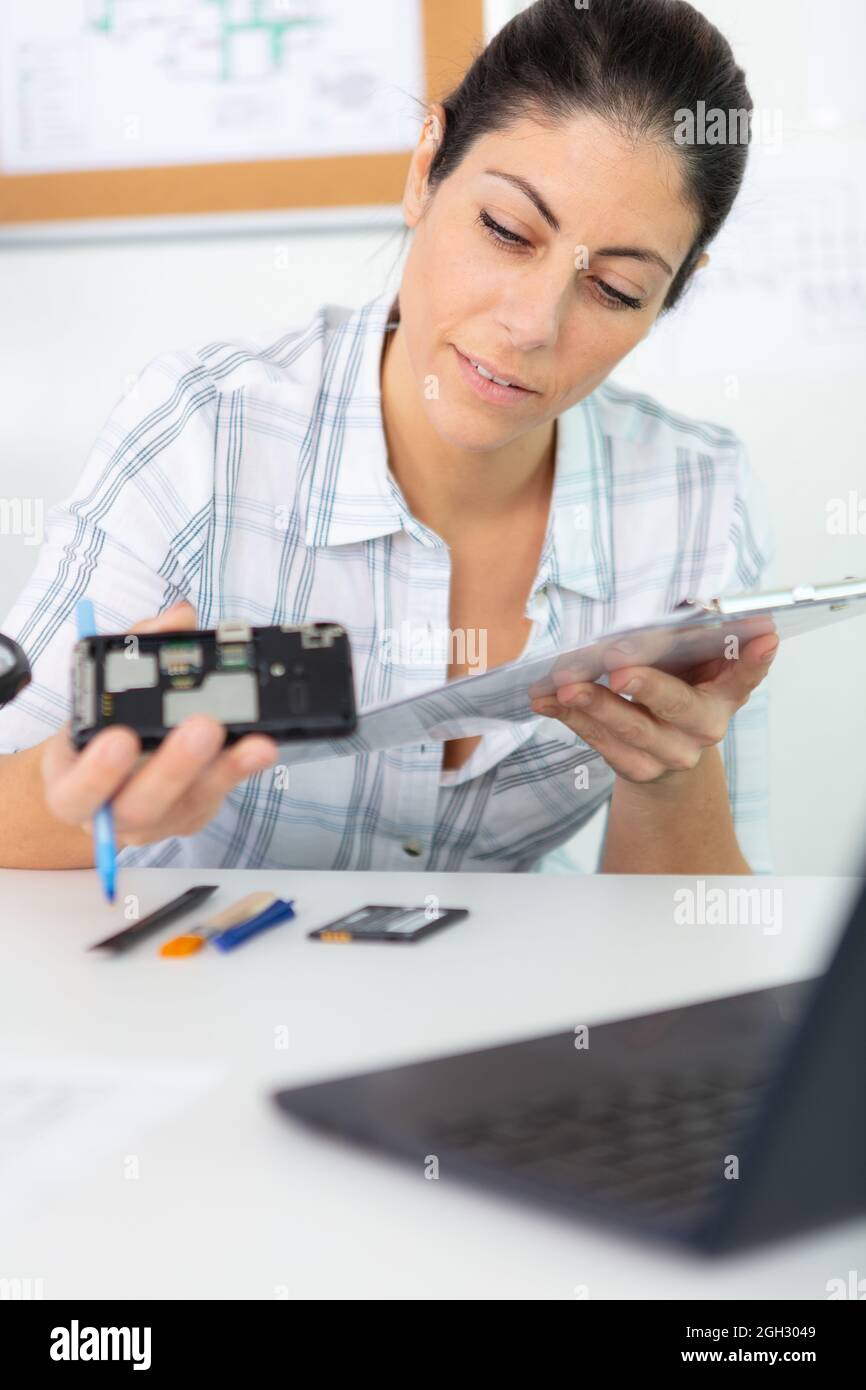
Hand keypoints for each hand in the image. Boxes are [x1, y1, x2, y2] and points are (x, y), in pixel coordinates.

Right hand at [42, 600, 278, 846]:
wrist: (103, 776)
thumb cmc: (98, 728)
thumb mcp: (98, 688)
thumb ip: (133, 648)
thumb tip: (180, 617)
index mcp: (70, 786)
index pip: (75, 792)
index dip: (97, 773)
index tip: (121, 738)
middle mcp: (112, 813)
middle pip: (141, 806)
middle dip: (175, 766)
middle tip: (203, 727)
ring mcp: (156, 821)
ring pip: (189, 805)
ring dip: (225, 770)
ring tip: (257, 743)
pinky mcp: (192, 816)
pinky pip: (217, 798)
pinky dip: (241, 771)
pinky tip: (262, 748)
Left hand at [530, 631, 778, 786]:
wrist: (669, 752)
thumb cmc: (679, 688)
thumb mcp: (691, 664)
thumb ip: (688, 639)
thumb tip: (681, 603)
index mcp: (725, 695)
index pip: (747, 675)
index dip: (756, 660)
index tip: (764, 637)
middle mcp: (704, 728)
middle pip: (677, 706)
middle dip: (647, 686)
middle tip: (619, 669)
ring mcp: (671, 753)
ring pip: (630, 728)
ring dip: (592, 703)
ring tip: (563, 684)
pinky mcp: (637, 769)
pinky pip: (600, 742)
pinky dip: (569, 717)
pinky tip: (545, 700)